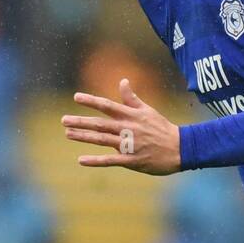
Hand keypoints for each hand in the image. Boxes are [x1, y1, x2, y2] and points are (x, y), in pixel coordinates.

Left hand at [61, 79, 180, 175]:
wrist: (180, 148)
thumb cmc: (162, 128)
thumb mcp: (148, 110)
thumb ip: (132, 98)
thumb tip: (122, 81)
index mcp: (131, 115)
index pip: (107, 106)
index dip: (91, 101)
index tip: (76, 97)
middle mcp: (128, 129)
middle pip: (100, 124)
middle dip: (81, 122)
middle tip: (63, 120)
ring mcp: (129, 145)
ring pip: (102, 140)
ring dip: (84, 137)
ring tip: (68, 134)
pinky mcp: (132, 160)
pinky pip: (110, 161)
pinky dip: (95, 161)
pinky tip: (81, 160)